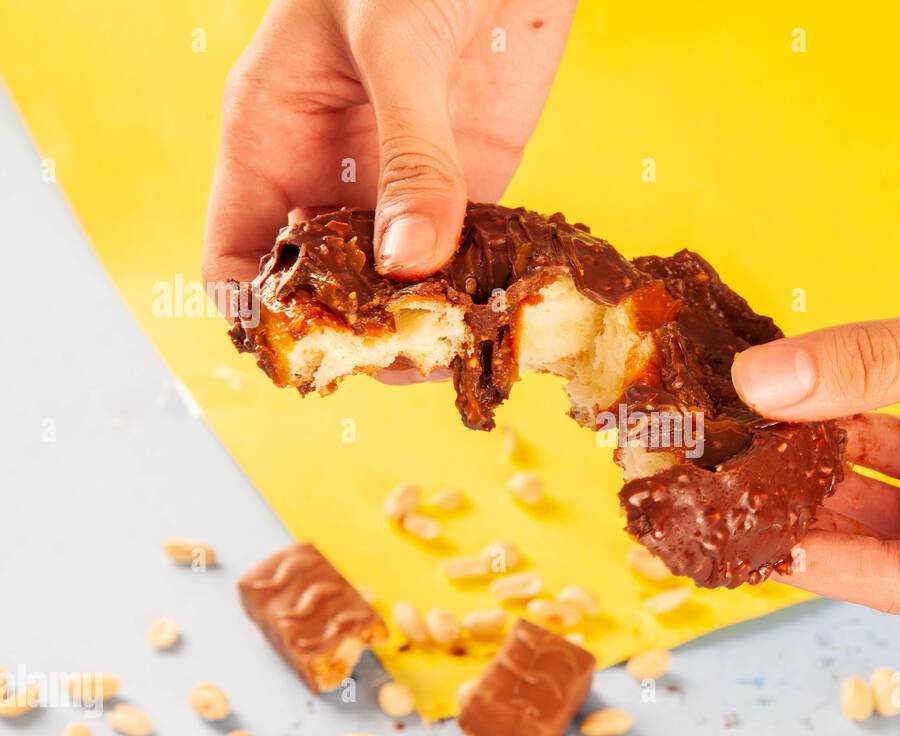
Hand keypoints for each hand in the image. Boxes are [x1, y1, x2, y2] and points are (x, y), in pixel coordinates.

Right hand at [202, 0, 574, 383]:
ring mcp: (405, 182)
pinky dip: (479, 291)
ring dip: (424, 323)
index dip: (261, 317)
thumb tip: (408, 263)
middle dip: (354, 335)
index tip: (306, 358)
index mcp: (273, 136)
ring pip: (398, 285)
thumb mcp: (395, 44)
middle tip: (403, 361)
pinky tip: (496, 315)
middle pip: (323, 289)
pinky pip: (468, 255)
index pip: (237, 256)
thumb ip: (408, 153)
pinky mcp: (476, 178)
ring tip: (455, 348)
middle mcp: (334, 172)